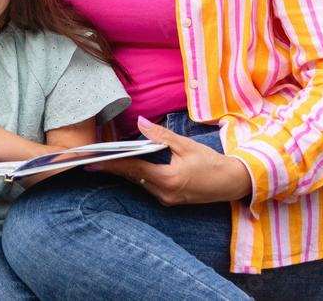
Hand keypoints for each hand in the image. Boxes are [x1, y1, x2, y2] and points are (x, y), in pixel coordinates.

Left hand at [100, 116, 252, 204]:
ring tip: (104, 160)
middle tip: (90, 160)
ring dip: (124, 171)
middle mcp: (165, 193)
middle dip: (113, 167)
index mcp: (168, 180)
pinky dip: (137, 175)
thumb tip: (140, 122)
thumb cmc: (212, 163)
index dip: (112, 164)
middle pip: (132, 177)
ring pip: (138, 183)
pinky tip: (128, 165)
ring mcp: (167, 200)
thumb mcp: (187, 145)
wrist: (233, 183)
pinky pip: (147, 186)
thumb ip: (161, 135)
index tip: (92, 161)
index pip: (133, 169)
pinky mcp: (170, 200)